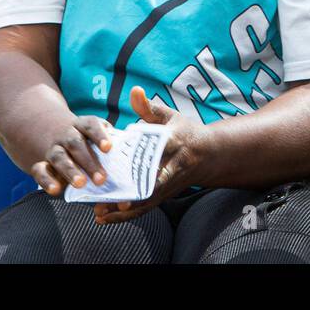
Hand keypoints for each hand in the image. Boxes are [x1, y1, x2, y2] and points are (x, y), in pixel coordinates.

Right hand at [29, 114, 113, 195]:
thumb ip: (112, 142)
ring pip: (59, 157)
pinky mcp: (40, 163)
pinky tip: (55, 190)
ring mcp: (53, 149)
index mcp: (82, 125)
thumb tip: (135, 158)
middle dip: (89, 161)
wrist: (46, 130)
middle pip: (76, 144)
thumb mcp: (95, 134)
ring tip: (81, 184)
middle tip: (101, 179)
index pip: (91, 125)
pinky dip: (46, 180)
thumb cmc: (84, 139)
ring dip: (70, 170)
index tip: (108, 148)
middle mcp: (66, 135)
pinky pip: (40, 170)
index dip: (99, 135)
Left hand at [93, 86, 206, 224]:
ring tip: (99, 213)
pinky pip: (145, 208)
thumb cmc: (185, 132)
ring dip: (123, 211)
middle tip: (106, 203)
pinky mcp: (165, 195)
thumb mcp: (171, 116)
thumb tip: (135, 91)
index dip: (145, 164)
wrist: (210, 154)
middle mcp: (173, 168)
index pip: (160, 153)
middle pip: (151, 186)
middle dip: (130, 197)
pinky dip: (126, 216)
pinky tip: (106, 218)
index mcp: (174, 144)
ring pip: (146, 202)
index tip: (127, 173)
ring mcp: (170, 185)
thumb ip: (149, 107)